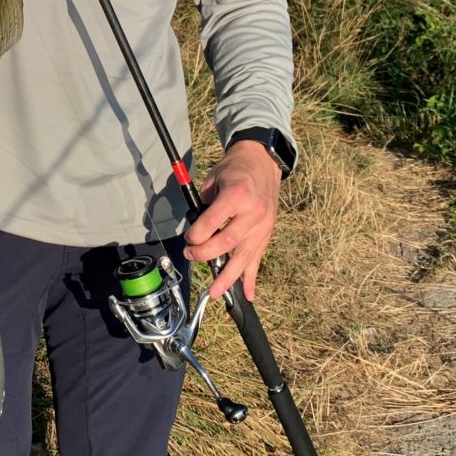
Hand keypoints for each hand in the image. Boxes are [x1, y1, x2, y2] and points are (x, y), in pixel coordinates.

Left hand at [183, 140, 280, 302]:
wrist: (263, 161)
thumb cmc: (235, 168)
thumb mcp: (214, 177)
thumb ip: (205, 203)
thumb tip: (196, 229)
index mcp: (237, 195)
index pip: (212, 223)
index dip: (196, 235)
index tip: (188, 237)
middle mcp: (253, 213)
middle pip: (227, 243)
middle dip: (205, 254)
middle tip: (190, 255)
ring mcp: (263, 225)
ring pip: (244, 257)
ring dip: (228, 278)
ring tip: (215, 293)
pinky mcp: (267, 233)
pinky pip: (258, 259)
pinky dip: (252, 278)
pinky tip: (248, 295)